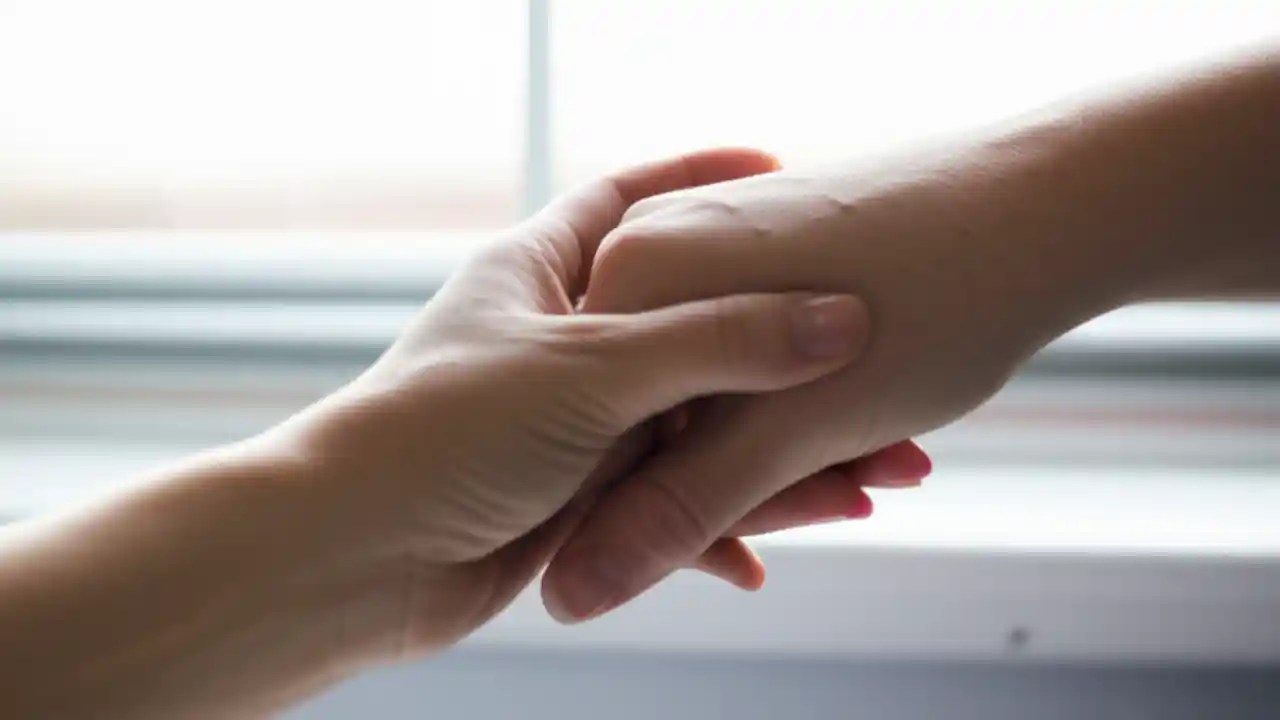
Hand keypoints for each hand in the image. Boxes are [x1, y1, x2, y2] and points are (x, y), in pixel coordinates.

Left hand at [276, 149, 928, 659]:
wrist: (349, 562)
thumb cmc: (442, 436)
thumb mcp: (593, 370)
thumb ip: (716, 343)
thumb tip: (835, 319)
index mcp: (538, 271)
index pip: (631, 198)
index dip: (702, 177)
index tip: (781, 170)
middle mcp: (555, 339)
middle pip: (681, 321)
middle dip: (770, 343)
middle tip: (855, 346)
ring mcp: (563, 421)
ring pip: (686, 422)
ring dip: (761, 452)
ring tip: (856, 479)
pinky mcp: (568, 496)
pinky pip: (662, 498)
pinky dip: (709, 523)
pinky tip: (755, 555)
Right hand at [541, 141, 1108, 620]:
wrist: (1048, 202)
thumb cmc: (928, 304)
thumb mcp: (786, 435)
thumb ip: (677, 511)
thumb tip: (574, 596)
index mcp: (633, 275)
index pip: (616, 433)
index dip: (677, 509)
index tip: (741, 555)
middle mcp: (663, 238)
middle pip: (674, 406)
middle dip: (755, 473)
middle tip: (851, 495)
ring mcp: (722, 230)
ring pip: (729, 380)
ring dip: (800, 439)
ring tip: (893, 456)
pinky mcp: (775, 233)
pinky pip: (765, 343)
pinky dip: (814, 395)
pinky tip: (885, 421)